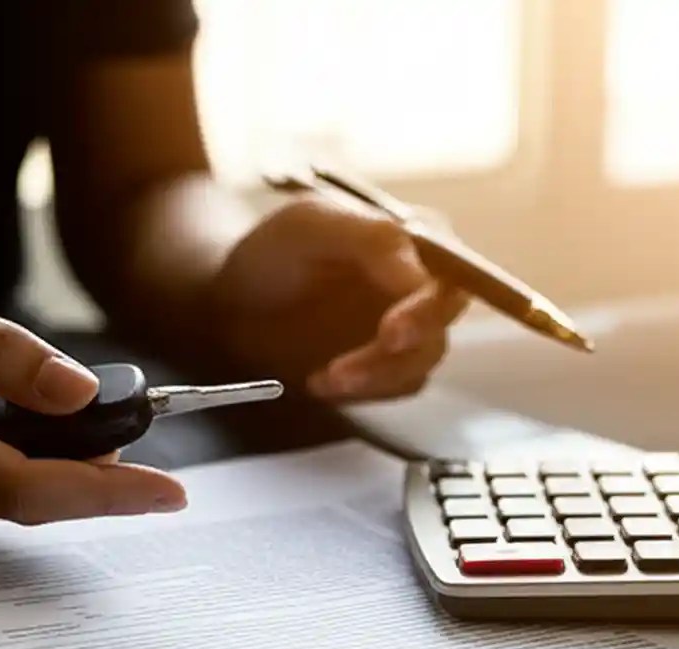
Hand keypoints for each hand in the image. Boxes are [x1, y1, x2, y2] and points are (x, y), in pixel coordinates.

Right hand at [0, 280, 185, 532]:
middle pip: (44, 500)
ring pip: (36, 500)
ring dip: (86, 468)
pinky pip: (18, 493)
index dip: (105, 492)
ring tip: (112, 419)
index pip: (28, 486)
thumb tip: (77, 391)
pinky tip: (73, 433)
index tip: (170, 491)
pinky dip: (58, 467)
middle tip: (142, 419)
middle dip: (110, 473)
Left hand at [208, 195, 468, 401]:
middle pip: (441, 326)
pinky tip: (321, 381)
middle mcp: (422, 285)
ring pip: (420, 363)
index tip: (391, 334)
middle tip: (351, 370)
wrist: (233, 297)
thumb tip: (416, 266)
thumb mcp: (311, 225)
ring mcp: (407, 329)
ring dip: (376, 378)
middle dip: (404, 352)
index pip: (444, 278)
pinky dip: (364, 391)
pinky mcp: (389, 366)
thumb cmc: (273, 250)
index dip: (424, 310)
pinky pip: (396, 387)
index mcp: (415, 241)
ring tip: (323, 378)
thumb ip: (368, 236)